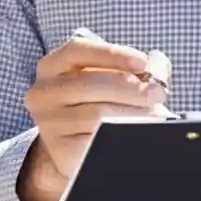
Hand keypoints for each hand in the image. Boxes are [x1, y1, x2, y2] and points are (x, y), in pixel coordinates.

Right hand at [16, 36, 166, 200]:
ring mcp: (49, 122)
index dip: (113, 54)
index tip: (143, 63)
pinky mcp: (59, 149)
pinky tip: (137, 133)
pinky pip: (97, 140)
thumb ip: (134, 67)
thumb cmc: (96, 105)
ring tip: (154, 115)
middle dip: (131, 87)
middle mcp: (43, 92)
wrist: (73, 150)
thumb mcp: (108, 79)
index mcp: (51, 66)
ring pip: (97, 115)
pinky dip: (122, 135)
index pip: (79, 50)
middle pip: (91, 83)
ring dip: (132, 114)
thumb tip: (157, 63)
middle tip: (158, 93)